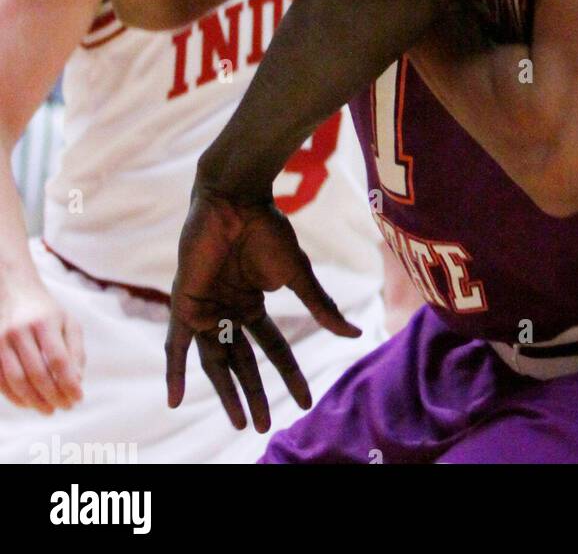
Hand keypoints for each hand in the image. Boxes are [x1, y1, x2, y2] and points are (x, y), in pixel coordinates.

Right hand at [0, 277, 84, 413]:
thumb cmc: (48, 312)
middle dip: (53, 395)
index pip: (58, 360)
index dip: (69, 383)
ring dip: (34, 401)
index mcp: (45, 322)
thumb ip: (75, 350)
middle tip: (65, 407)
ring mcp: (2, 341)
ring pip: (17, 380)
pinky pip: (1, 381)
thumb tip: (77, 381)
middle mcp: (21, 331)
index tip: (78, 398)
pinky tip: (28, 404)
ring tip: (49, 410)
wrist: (16, 291)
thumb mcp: (68, 323)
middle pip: (38, 373)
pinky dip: (15, 397)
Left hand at [166, 185, 359, 431]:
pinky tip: (175, 399)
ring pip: (215, 360)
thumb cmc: (267, 230)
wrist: (236, 200)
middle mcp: (229, 311)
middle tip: (263, 425)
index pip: (274, 349)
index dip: (290, 374)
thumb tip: (355, 332)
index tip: (306, 400)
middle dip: (254, 393)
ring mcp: (206, 309)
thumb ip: (320, 306)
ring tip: (239, 422)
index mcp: (254, 304)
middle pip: (243, 362)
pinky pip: (176, 343)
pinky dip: (174, 370)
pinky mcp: (185, 303)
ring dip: (225, 392)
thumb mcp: (296, 274)